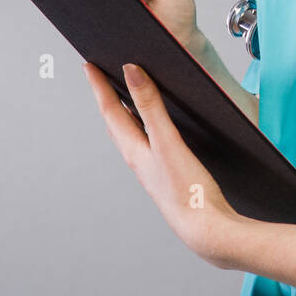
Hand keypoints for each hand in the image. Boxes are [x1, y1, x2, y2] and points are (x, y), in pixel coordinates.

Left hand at [84, 61, 241, 267]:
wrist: (206, 230)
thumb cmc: (187, 190)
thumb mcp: (167, 142)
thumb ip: (150, 106)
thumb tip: (131, 72)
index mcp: (133, 151)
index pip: (111, 111)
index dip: (99, 86)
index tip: (88, 66)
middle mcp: (138, 160)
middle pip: (116, 123)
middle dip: (108, 98)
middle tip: (100, 77)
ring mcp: (153, 169)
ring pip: (131, 135)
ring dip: (124, 113)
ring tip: (123, 96)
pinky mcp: (168, 175)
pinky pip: (148, 143)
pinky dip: (144, 127)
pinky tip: (156, 128)